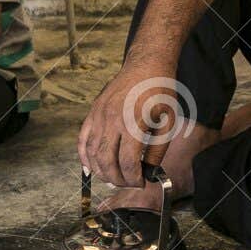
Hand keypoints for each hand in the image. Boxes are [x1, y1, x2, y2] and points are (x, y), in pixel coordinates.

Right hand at [78, 63, 177, 187]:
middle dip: (117, 180)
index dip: (134, 179)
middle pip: (107, 162)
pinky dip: (83, 156)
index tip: (141, 183)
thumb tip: (150, 172)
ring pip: (92, 154)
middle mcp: (112, 121)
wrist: (146, 65)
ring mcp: (99, 116)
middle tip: (127, 184)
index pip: (128, 163)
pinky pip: (82, 139)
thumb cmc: (160, 93)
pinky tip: (90, 168)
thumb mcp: (168, 121)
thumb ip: (158, 150)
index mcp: (133, 124)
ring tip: (113, 178)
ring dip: (101, 171)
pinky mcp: (93, 112)